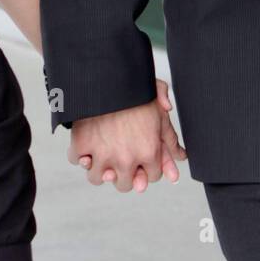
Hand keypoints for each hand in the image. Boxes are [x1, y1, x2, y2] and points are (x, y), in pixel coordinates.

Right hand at [70, 79, 184, 192]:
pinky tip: (86, 145)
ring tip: (100, 157)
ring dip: (99, 169)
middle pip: (124, 185)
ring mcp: (102, 154)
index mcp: (149, 152)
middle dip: (124, 175)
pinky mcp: (81, 145)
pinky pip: (77, 160)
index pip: (152, 177)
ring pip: (97, 178)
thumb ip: (170, 136)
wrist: (109, 75)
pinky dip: (80, 154)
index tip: (142, 160)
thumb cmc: (136, 91)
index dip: (148, 168)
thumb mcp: (159, 111)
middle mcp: (126, 159)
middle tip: (120, 162)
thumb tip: (182, 155)